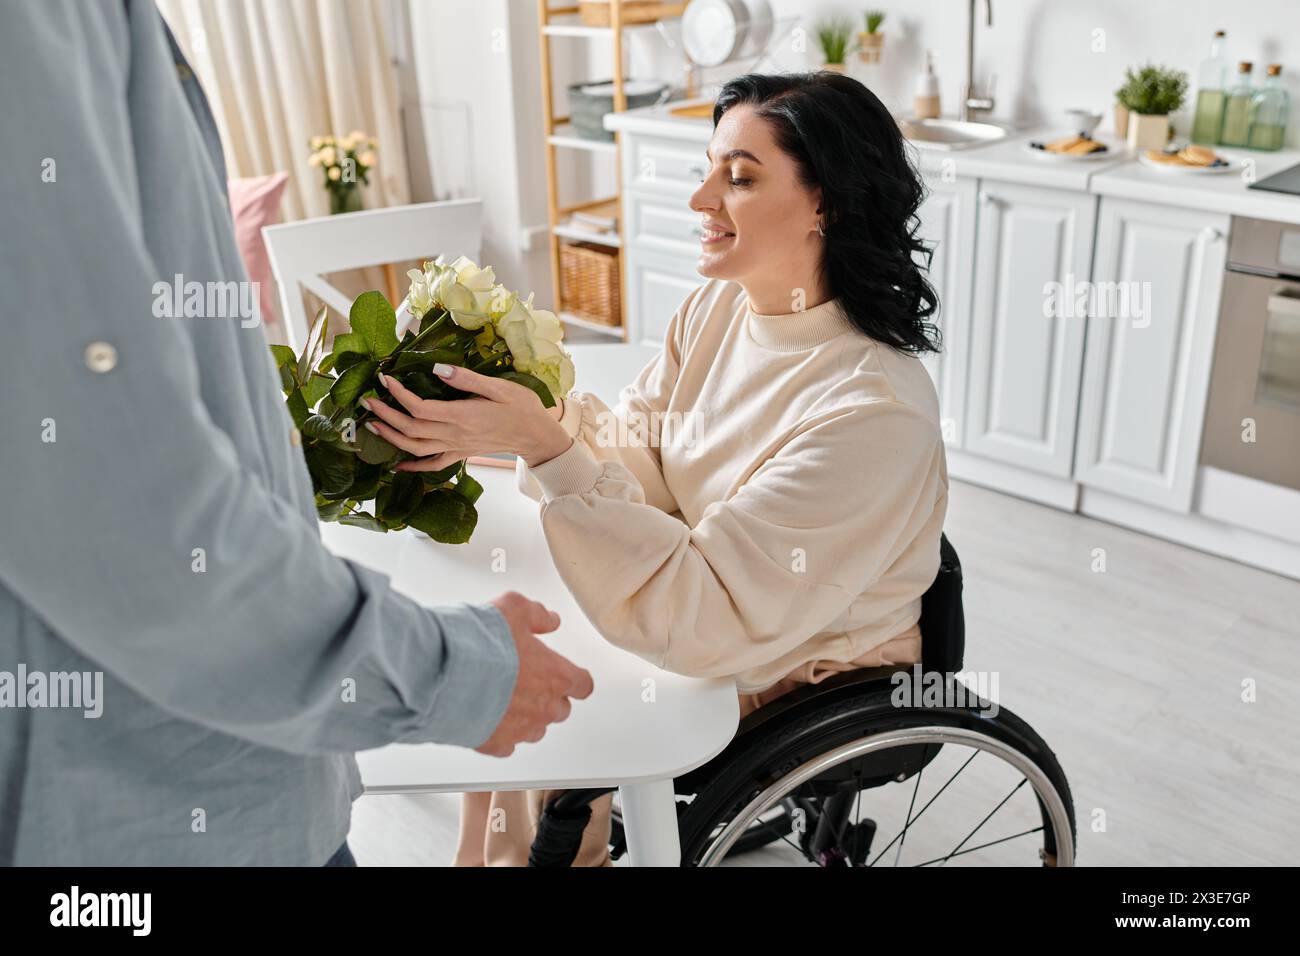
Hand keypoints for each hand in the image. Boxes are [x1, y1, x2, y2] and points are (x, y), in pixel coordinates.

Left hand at [362, 367, 572, 470]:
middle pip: (410, 428)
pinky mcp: (460, 454)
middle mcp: (454, 434)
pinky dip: (413, 467)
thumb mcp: (499, 387)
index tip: (385, 379)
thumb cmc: (522, 408)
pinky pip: (432, 464)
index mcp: (462, 415)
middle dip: (385, 414)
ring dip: (391, 437)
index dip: (398, 394)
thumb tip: (438, 368)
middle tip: (367, 400)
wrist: (536, 435)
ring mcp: (456, 447)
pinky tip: (398, 465)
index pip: (419, 407)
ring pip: (415, 448)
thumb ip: (466, 379)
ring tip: (373, 424)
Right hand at [474, 591, 593, 757]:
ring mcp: (520, 729)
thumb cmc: (481, 642)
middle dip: (549, 697)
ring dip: (526, 717)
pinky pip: (506, 746)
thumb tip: (551, 620)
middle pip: (560, 710)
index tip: (569, 677)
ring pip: (535, 731)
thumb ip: (538, 616)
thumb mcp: (514, 609)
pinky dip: (499, 734)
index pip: (583, 685)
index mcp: (555, 676)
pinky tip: (486, 717)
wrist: (445, 672)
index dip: (575, 679)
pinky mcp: (495, 743)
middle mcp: (543, 707)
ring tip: (505, 699)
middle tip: (528, 682)